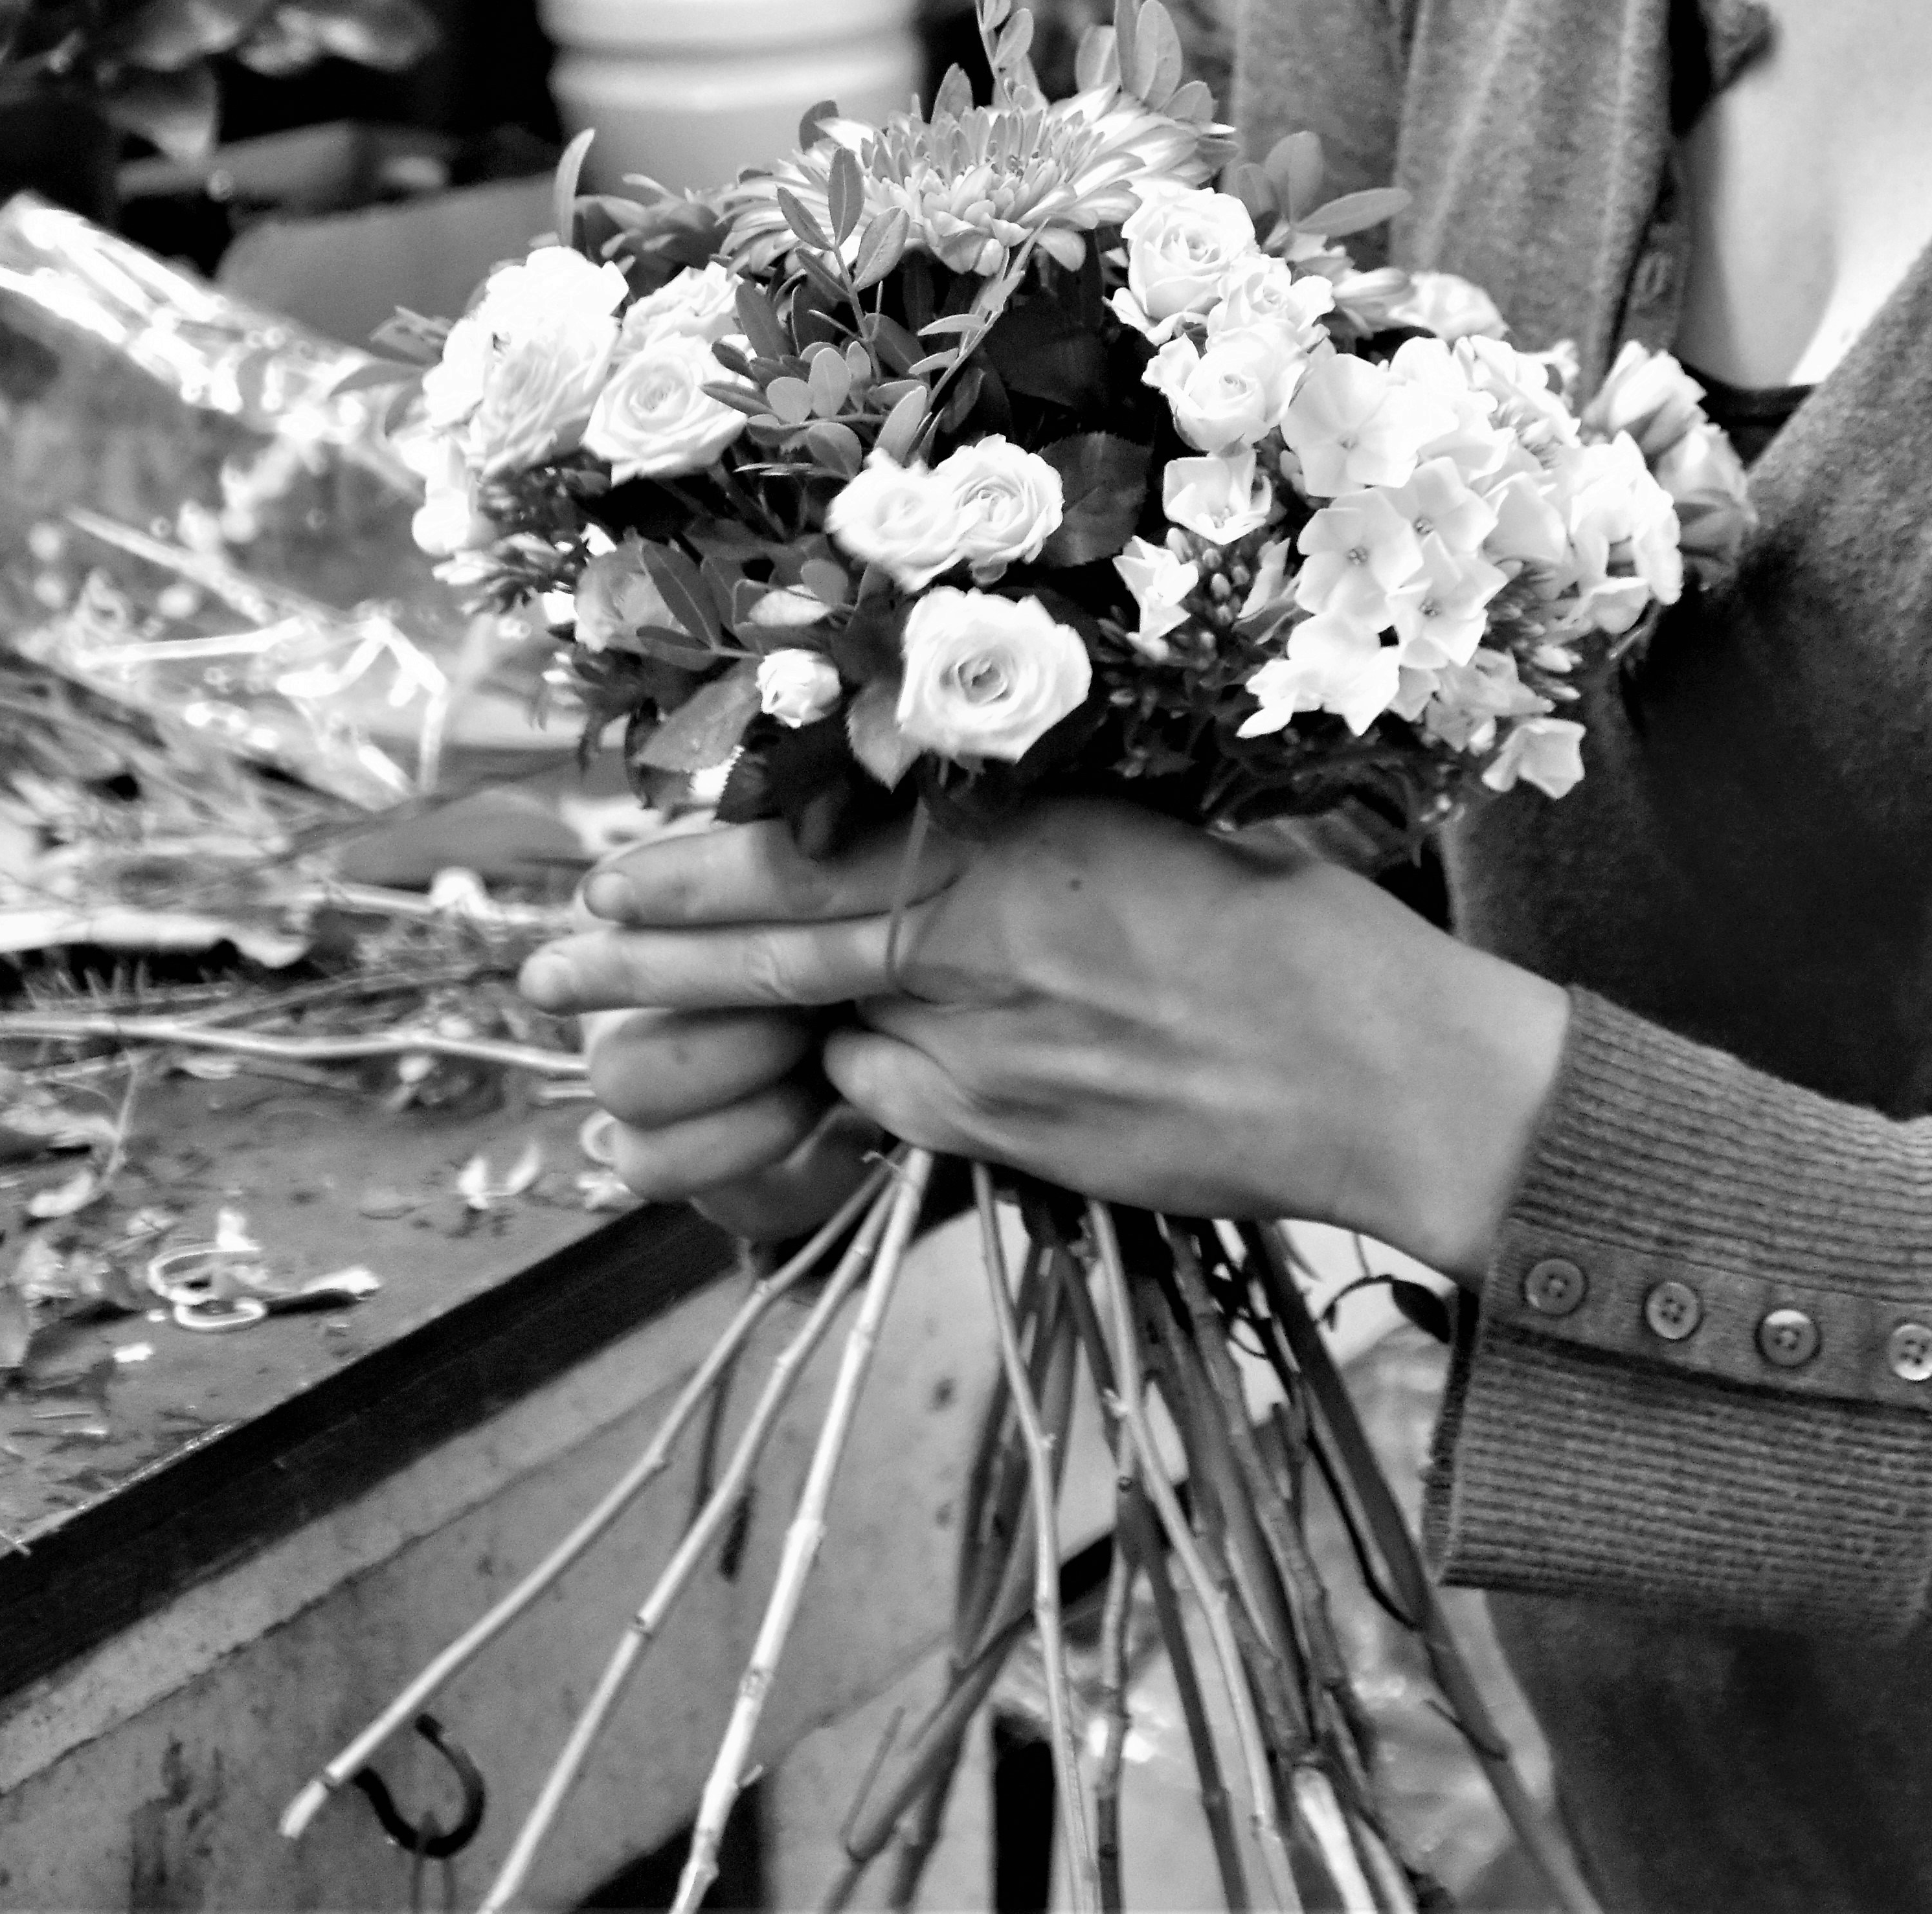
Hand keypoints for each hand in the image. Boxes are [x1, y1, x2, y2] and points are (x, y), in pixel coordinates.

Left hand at [524, 804, 1569, 1284]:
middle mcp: (988, 937)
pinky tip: (839, 1095)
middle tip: (546, 974)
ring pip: (827, 1043)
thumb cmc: (1294, 927)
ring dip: (733, 1054)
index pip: (818, 841)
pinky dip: (858, 1098)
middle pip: (777, 945)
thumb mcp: (1158, 822)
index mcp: (1021, 834)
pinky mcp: (1016, 1140)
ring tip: (624, 1073)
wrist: (1385, 1076)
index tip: (618, 869)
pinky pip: (899, 1112)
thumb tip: (917, 792)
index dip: (701, 862)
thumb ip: (1031, 818)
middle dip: (648, 963)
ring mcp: (995, 1052)